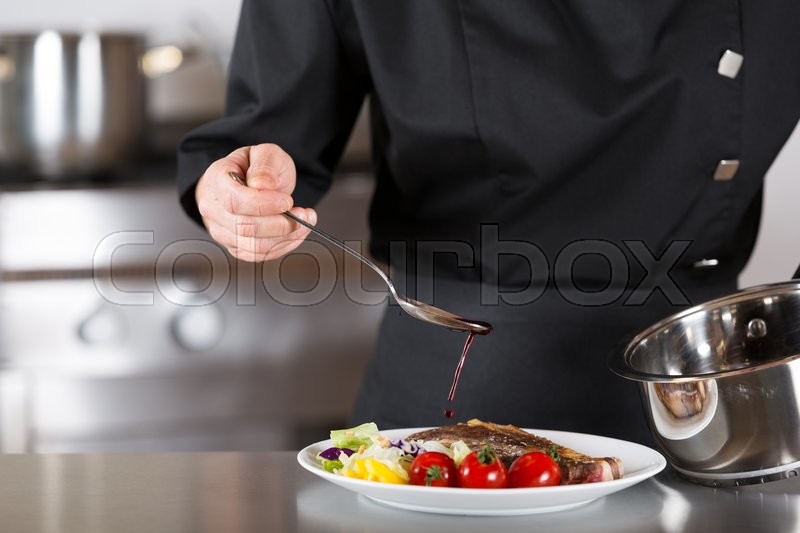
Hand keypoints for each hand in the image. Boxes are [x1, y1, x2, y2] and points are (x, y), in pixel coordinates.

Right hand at [195, 143, 316, 261]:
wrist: (251, 182)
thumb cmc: (255, 168)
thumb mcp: (266, 154)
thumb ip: (265, 165)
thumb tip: (262, 185)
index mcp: (216, 180)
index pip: (234, 200)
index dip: (263, 204)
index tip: (288, 201)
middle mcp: (213, 209)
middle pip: (245, 227)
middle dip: (281, 224)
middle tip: (305, 214)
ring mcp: (221, 231)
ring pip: (254, 246)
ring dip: (287, 237)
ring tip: (305, 221)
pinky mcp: (235, 247)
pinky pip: (260, 255)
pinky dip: (284, 246)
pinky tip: (296, 232)